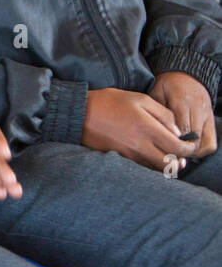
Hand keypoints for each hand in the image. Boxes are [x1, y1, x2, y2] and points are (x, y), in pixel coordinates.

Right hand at [82, 87, 196, 170]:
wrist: (78, 114)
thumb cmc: (109, 102)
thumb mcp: (139, 98)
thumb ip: (163, 114)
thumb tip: (177, 131)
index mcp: (148, 128)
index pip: (178, 148)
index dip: (188, 149)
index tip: (188, 145)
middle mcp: (140, 145)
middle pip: (169, 163)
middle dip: (178, 161)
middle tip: (179, 155)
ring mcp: (129, 155)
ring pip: (154, 168)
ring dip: (163, 164)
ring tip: (164, 155)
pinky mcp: (119, 159)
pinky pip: (140, 167)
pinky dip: (148, 165)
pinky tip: (147, 156)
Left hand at [149, 72, 216, 158]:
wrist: (187, 75)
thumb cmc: (167, 85)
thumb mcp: (156, 92)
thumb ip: (156, 111)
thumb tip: (153, 131)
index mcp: (182, 101)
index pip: (182, 128)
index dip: (174, 143)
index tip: (164, 151)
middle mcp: (198, 109)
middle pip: (194, 139)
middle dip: (182, 150)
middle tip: (170, 157)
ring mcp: (207, 115)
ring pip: (206, 143)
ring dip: (193, 152)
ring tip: (179, 154)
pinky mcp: (212, 120)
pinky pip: (212, 141)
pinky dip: (202, 149)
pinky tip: (189, 149)